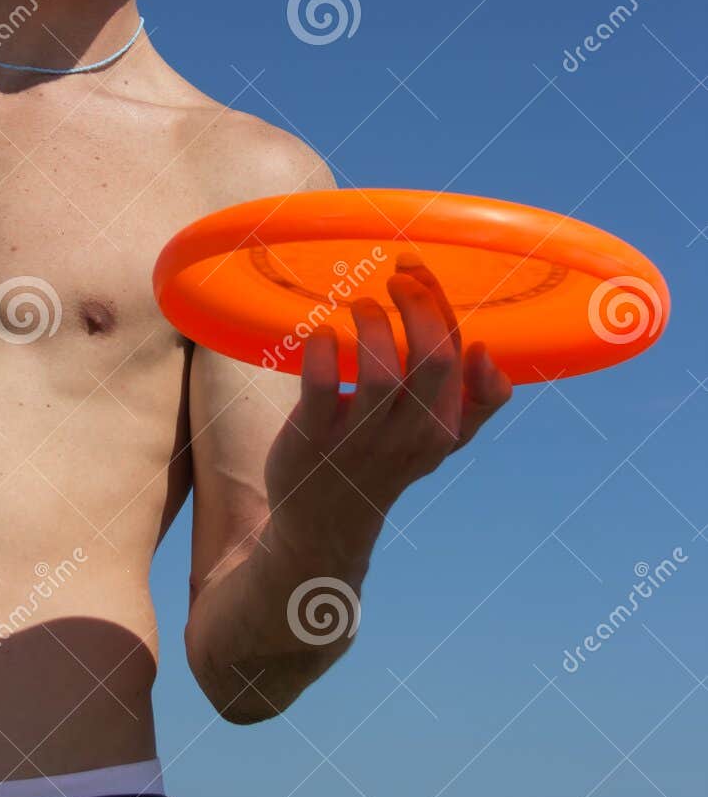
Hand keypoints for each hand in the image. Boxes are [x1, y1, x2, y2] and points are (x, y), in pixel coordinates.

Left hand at [265, 255, 512, 552]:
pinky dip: (323, 349)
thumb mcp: (438, 440)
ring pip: (381, 372)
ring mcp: (361, 439)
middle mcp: (410, 435)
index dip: (438, 303)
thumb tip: (484, 350)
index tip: (414, 272)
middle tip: (394, 280)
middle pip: (434, 358)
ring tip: (359, 305)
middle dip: (418, 304)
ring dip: (371, 324)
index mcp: (444, 427)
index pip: (458, 353)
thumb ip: (477, 401)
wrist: (325, 524)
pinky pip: (322, 386)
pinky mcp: (313, 440)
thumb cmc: (383, 463)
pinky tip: (322, 334)